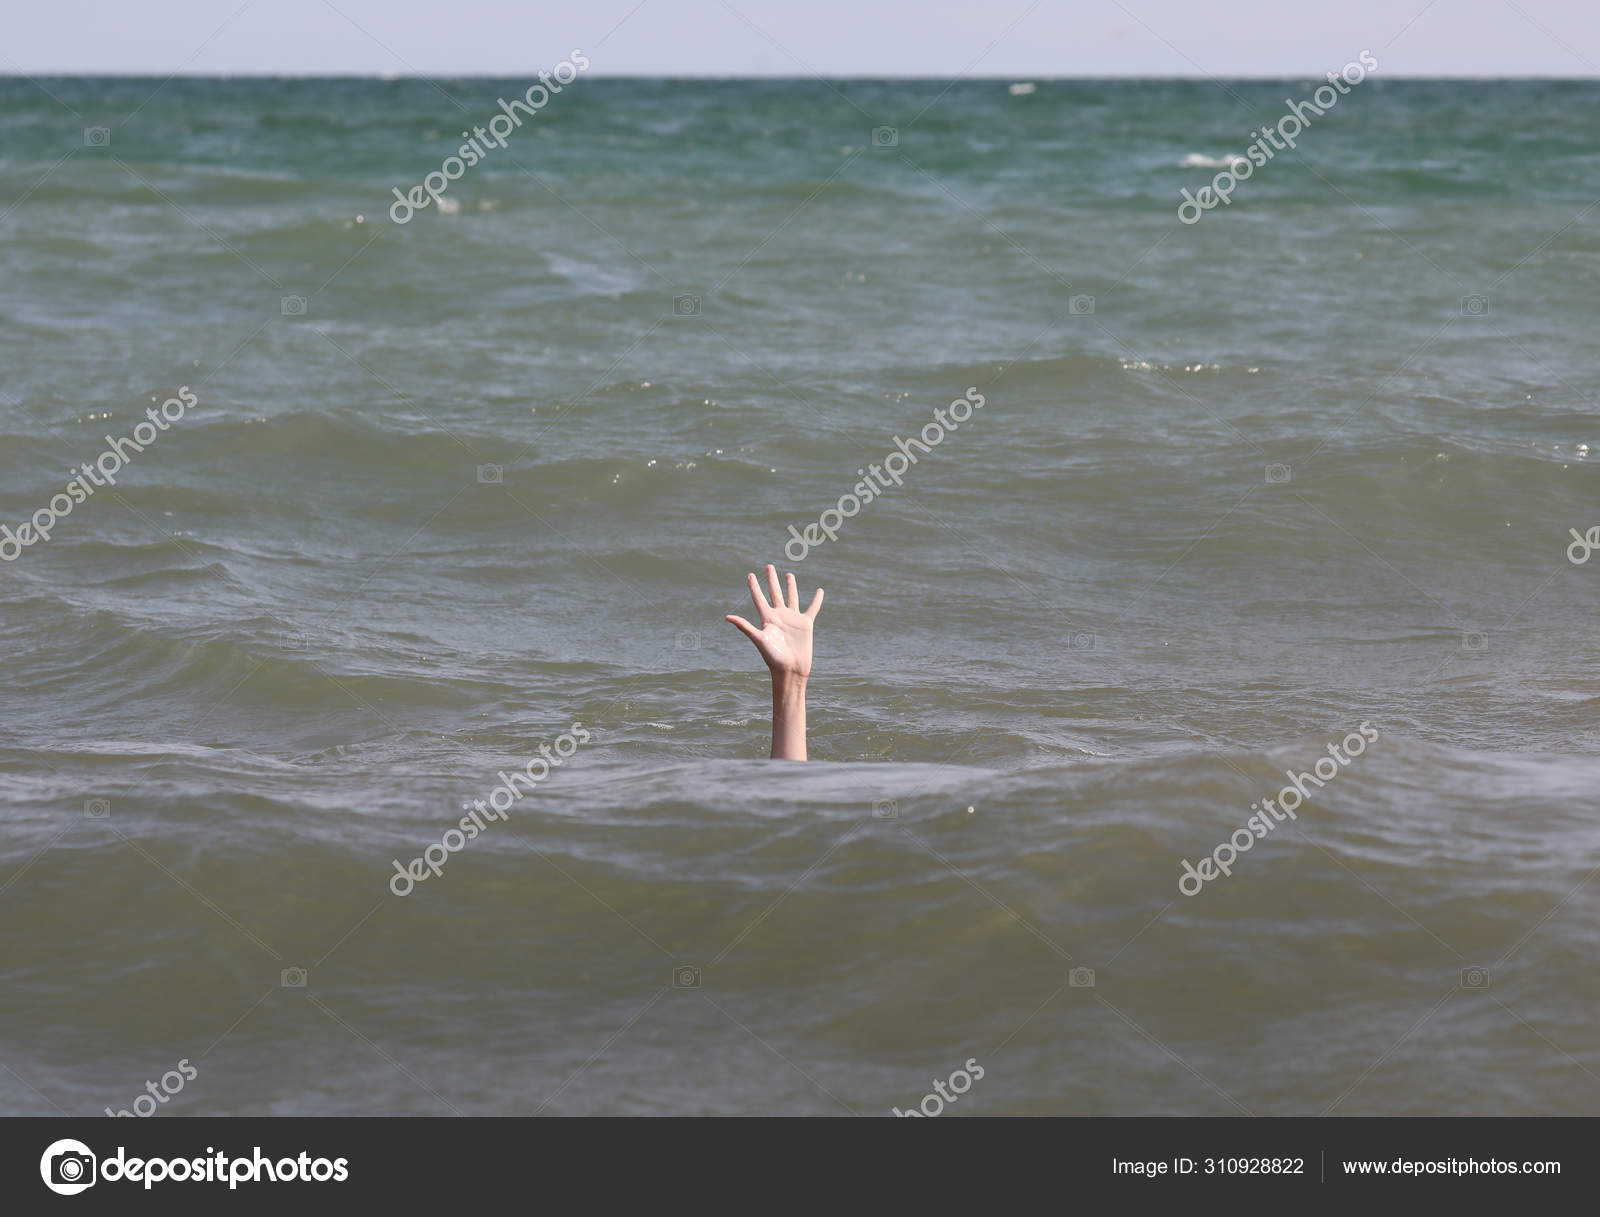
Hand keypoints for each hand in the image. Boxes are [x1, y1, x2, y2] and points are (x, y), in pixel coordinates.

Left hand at [725, 564, 823, 678]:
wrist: (790, 670)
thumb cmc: (773, 657)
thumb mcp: (758, 639)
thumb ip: (745, 627)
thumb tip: (727, 617)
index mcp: (767, 618)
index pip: (759, 598)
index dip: (754, 586)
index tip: (750, 575)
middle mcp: (779, 616)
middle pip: (774, 593)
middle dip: (771, 580)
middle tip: (768, 566)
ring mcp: (793, 619)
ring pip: (791, 597)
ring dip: (790, 586)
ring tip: (788, 574)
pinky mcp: (806, 624)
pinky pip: (813, 608)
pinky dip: (817, 600)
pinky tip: (820, 591)